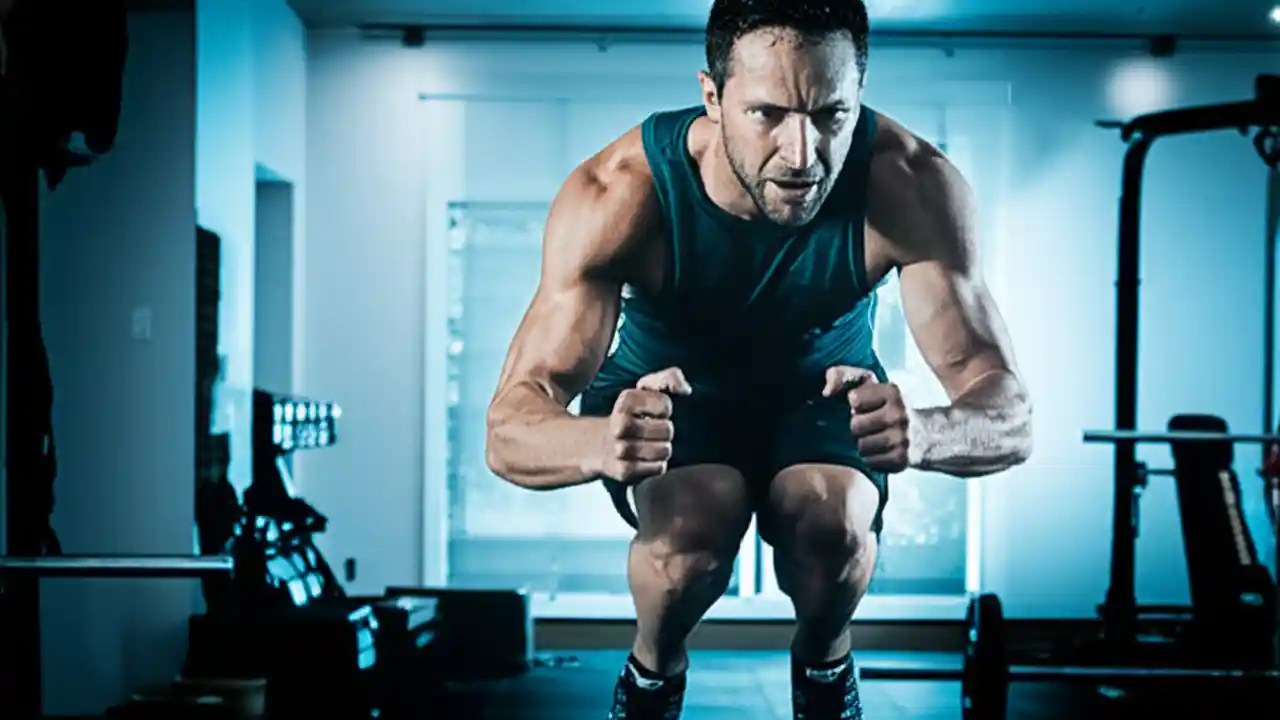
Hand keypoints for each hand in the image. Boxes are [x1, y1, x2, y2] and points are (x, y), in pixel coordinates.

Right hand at [598, 367, 691, 483]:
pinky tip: (646, 459)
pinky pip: (658, 468)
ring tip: (650, 445)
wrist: (601, 445)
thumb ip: (669, 378)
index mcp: (626, 400)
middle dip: (665, 431)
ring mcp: (620, 449)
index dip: (665, 410)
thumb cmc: (634, 415)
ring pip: (664, 451)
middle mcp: (619, 424)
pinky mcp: (623, 471)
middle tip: (652, 431)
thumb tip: (685, 389)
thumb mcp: (648, 389)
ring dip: (662, 449)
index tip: (654, 412)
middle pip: (667, 430)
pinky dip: (657, 465)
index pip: (665, 405)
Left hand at [823, 366, 910, 472]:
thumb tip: (827, 391)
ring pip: (861, 446)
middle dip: (858, 426)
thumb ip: (841, 375)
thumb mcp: (865, 383)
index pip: (855, 399)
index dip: (856, 404)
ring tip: (874, 437)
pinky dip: (871, 458)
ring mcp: (902, 438)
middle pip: (856, 426)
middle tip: (868, 424)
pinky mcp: (901, 459)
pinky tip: (880, 450)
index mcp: (891, 391)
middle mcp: (899, 414)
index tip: (866, 405)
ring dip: (863, 443)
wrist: (920, 433)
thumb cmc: (882, 405)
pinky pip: (870, 462)